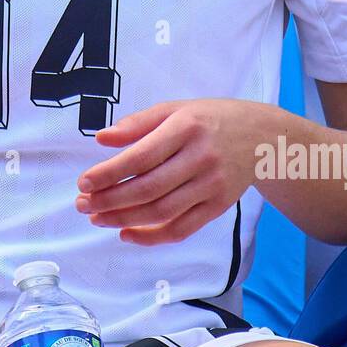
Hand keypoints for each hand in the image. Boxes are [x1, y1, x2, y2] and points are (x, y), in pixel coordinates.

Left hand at [74, 99, 259, 245]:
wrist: (262, 138)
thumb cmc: (209, 119)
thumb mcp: (175, 109)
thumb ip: (137, 123)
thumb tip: (101, 138)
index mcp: (186, 128)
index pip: (141, 156)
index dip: (110, 172)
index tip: (84, 182)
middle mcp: (201, 158)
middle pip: (149, 188)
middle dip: (110, 201)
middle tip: (83, 204)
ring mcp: (212, 186)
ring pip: (162, 212)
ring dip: (124, 220)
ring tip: (97, 218)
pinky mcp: (218, 207)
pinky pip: (182, 229)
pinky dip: (152, 237)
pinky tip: (127, 234)